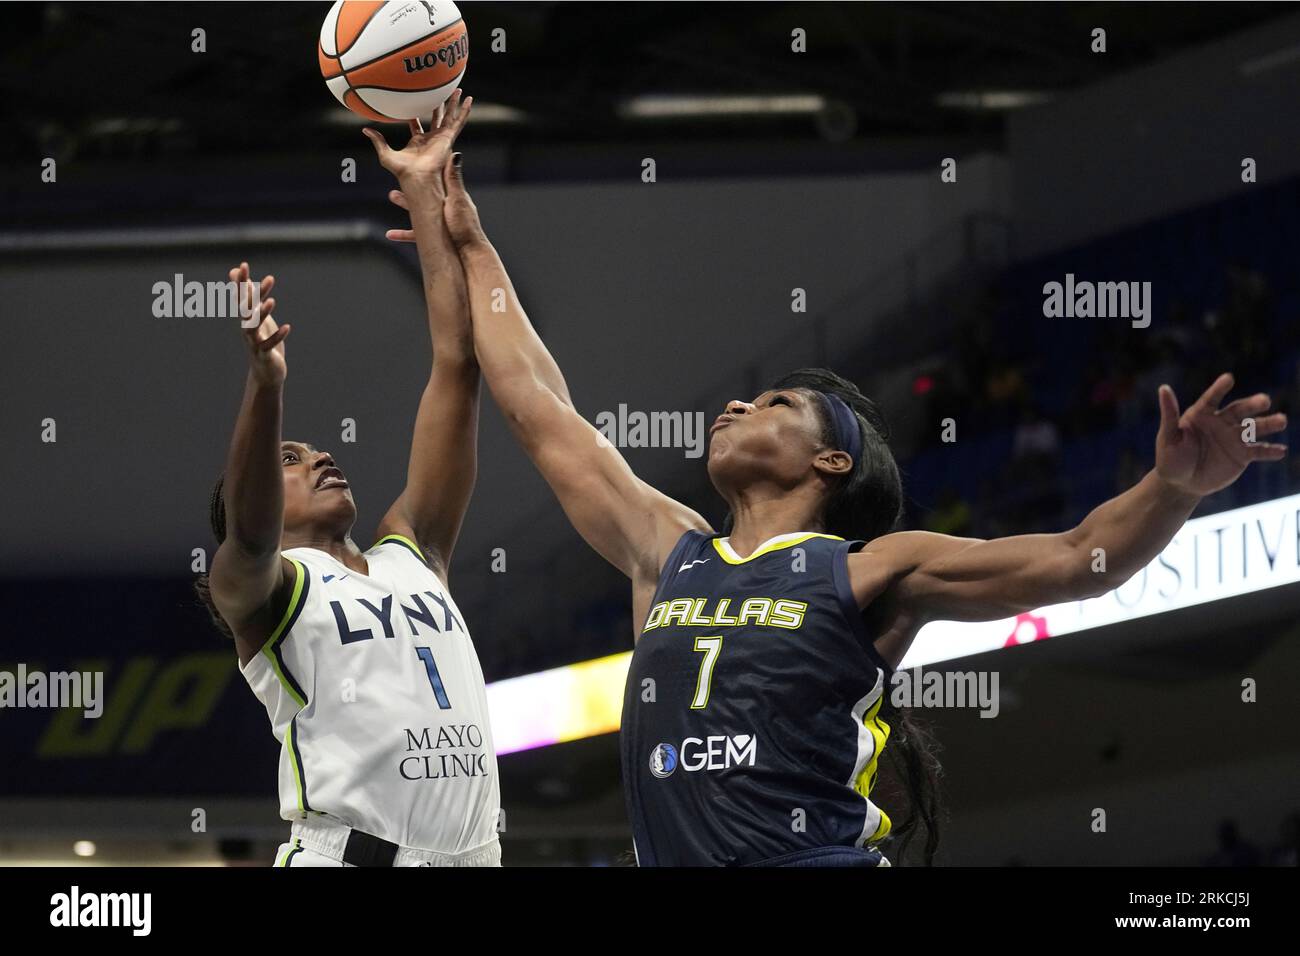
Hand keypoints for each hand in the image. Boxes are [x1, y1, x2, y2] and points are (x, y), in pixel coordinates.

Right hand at [229, 261, 287, 385]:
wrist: (265, 372)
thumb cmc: (261, 340)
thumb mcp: (255, 315)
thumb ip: (248, 294)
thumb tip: (235, 271)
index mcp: (245, 318)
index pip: (241, 297)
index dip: (242, 281)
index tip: (243, 264)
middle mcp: (246, 328)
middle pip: (245, 309)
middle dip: (250, 294)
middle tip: (265, 278)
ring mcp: (254, 342)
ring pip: (253, 327)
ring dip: (262, 314)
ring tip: (272, 301)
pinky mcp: (264, 354)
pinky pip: (268, 345)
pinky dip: (277, 336)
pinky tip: (287, 327)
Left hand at [362, 88, 472, 186]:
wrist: (417, 177)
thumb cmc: (403, 171)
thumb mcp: (385, 153)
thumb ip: (378, 140)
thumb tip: (365, 129)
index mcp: (418, 141)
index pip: (417, 123)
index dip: (415, 112)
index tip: (414, 101)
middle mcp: (432, 138)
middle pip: (436, 117)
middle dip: (439, 104)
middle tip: (441, 91)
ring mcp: (441, 138)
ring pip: (450, 116)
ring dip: (454, 103)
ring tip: (459, 90)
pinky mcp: (448, 138)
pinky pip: (458, 121)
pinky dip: (464, 111)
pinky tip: (469, 101)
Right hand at [382, 151, 485, 248]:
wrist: (470, 255)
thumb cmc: (465, 228)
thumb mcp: (456, 200)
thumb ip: (453, 179)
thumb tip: (455, 153)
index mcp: (452, 195)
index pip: (438, 176)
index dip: (428, 167)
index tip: (417, 155)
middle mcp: (447, 207)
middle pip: (426, 192)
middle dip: (411, 183)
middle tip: (400, 172)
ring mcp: (441, 223)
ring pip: (419, 211)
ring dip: (405, 204)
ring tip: (392, 195)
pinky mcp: (436, 238)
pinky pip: (416, 234)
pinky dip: (403, 233)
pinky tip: (390, 234)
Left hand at [1154, 373, 1286, 496]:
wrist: (1181, 483)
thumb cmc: (1170, 458)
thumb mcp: (1168, 437)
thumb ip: (1169, 414)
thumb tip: (1164, 388)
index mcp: (1201, 414)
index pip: (1211, 399)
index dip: (1219, 389)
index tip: (1228, 378)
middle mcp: (1221, 422)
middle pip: (1239, 410)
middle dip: (1252, 405)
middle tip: (1265, 400)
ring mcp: (1233, 438)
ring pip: (1254, 428)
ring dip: (1268, 424)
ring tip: (1281, 420)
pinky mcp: (1242, 455)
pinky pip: (1258, 451)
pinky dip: (1270, 451)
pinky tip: (1281, 451)